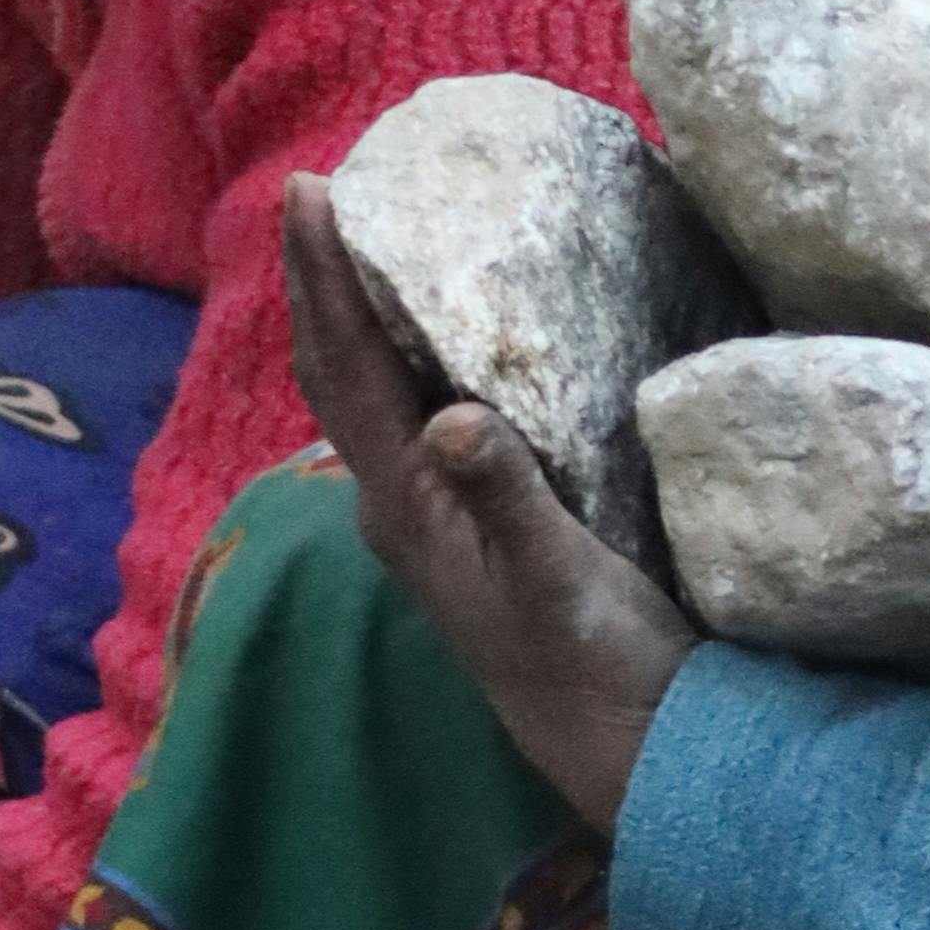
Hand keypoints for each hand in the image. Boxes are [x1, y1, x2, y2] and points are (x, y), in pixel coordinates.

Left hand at [282, 175, 696, 837]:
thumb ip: (505, 493)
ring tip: (367, 235)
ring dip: (357, 312)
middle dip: (324, 279)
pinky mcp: (467, 517)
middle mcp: (396, 503)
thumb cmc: (594, 659)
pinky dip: (409, 352)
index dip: (324, 278)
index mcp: (403, 504)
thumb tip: (451, 417)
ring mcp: (427, 513)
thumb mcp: (557, 573)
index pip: (345, 367)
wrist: (618, 742)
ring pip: (369, 390)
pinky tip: (437, 327)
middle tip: (322, 188)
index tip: (311, 190)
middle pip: (338, 370)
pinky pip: (414, 411)